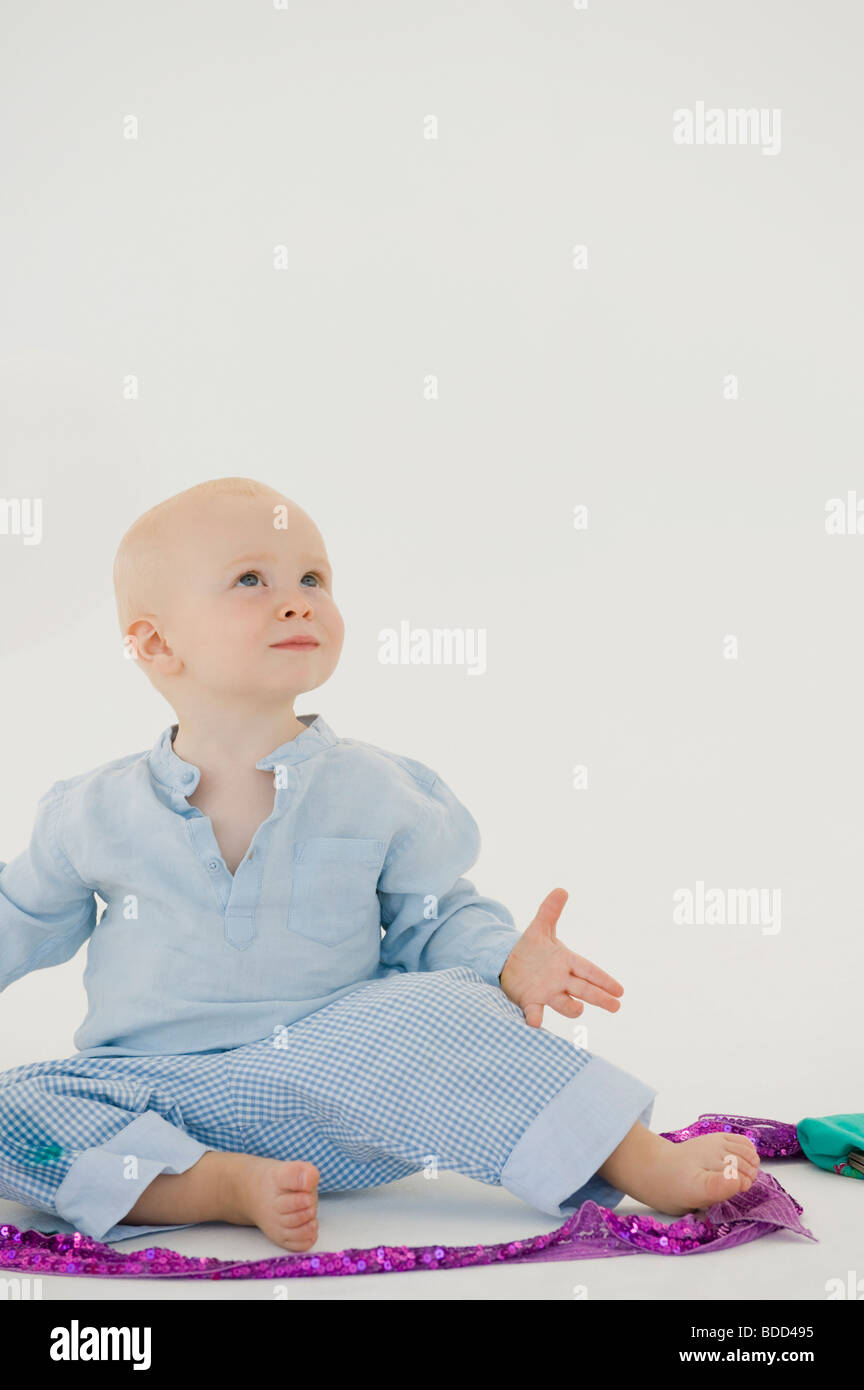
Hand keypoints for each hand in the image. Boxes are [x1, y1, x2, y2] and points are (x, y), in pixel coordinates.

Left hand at [498, 887, 623, 1028]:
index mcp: (566, 962)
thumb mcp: (540, 928)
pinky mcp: (530, 1000)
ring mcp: (547, 992)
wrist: (509, 963)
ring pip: (564, 1003)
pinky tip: (535, 1023)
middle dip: (600, 997)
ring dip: (571, 1007)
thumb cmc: (532, 949)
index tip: (620, 990)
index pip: (589, 970)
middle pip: (584, 989)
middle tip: (616, 1006)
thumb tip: (561, 889)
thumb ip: (550, 911)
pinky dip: (535, 1017)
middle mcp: (560, 980)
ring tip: (579, 1009)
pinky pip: (535, 1010)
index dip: (604, 979)